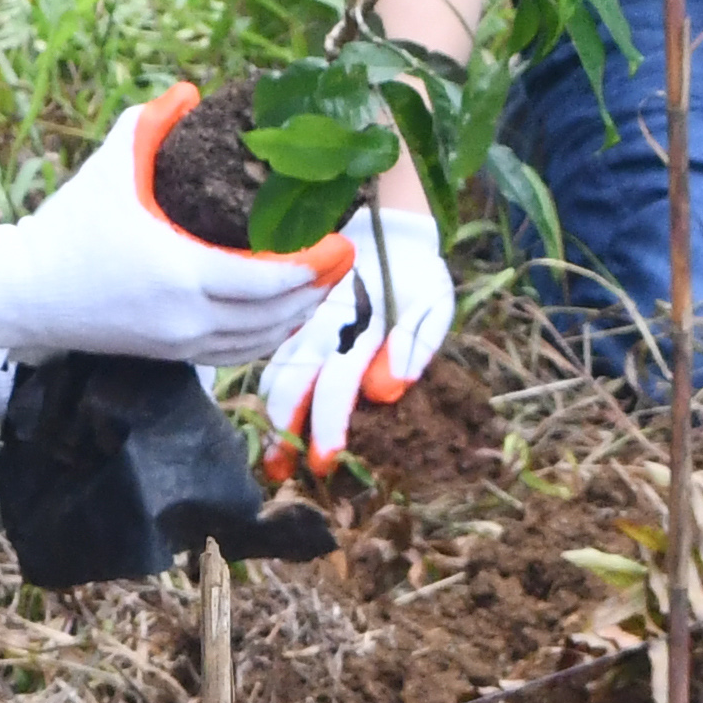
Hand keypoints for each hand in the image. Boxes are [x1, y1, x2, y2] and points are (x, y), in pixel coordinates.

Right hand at [0, 85, 355, 364]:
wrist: (24, 292)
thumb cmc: (67, 227)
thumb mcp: (111, 167)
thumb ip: (152, 123)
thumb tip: (190, 91)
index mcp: (181, 272)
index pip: (270, 280)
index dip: (315, 265)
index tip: (341, 242)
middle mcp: (187, 318)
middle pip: (276, 315)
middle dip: (317, 288)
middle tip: (340, 256)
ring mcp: (179, 344)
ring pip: (260, 341)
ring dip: (296, 315)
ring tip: (318, 284)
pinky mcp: (169, 356)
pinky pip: (235, 355)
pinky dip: (266, 338)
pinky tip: (280, 316)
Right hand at [257, 200, 455, 475]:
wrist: (389, 228)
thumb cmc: (418, 277)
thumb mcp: (432, 307)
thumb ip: (411, 347)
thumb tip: (384, 391)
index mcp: (364, 325)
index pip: (338, 384)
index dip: (329, 425)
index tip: (325, 462)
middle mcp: (325, 326)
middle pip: (294, 383)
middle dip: (285, 431)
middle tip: (281, 473)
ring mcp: (305, 322)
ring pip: (277, 371)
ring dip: (272, 415)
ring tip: (269, 458)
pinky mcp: (296, 321)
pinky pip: (274, 356)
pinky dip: (270, 390)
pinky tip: (269, 417)